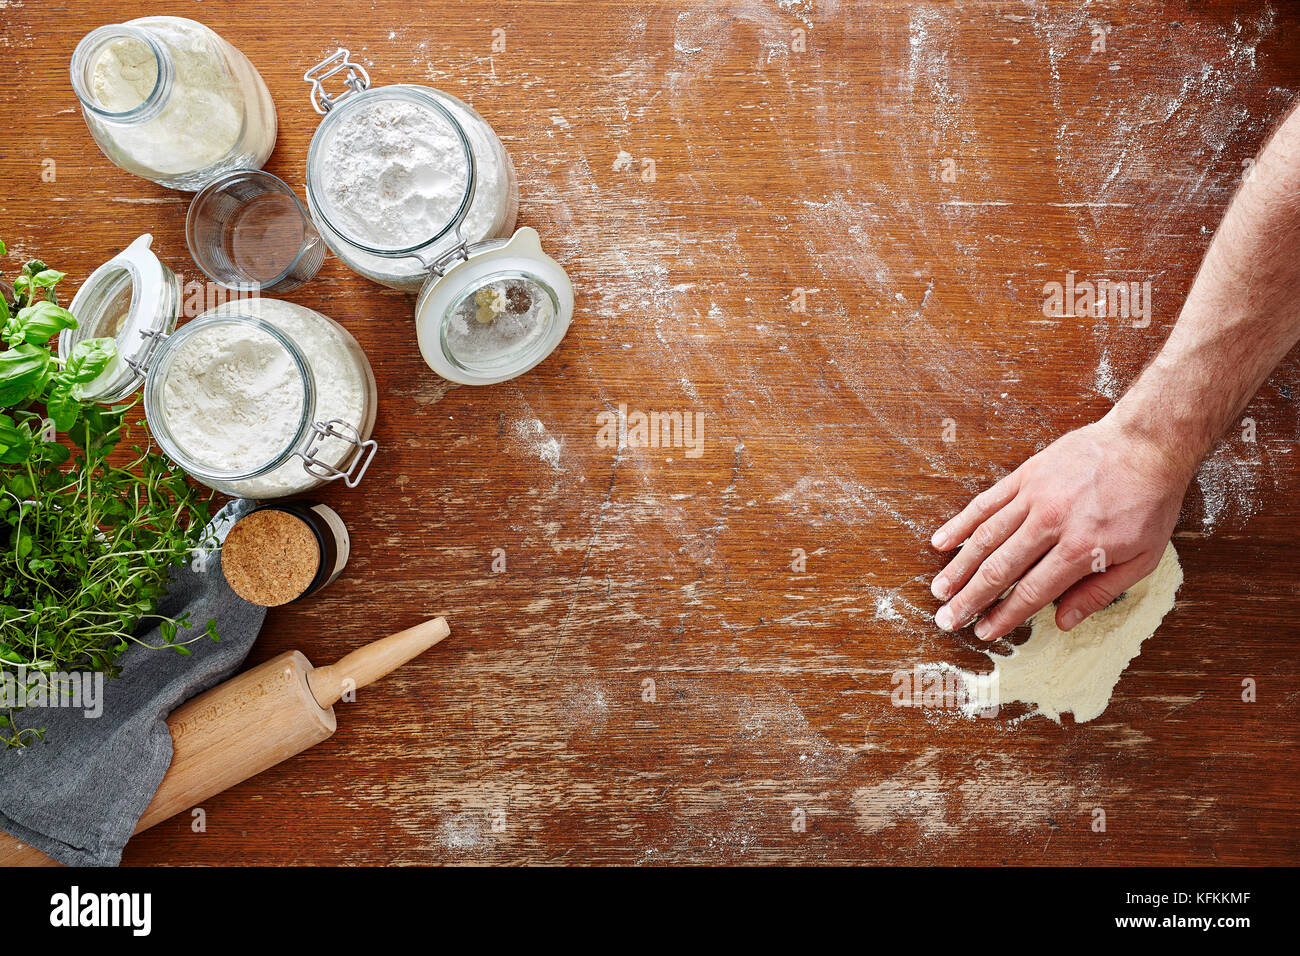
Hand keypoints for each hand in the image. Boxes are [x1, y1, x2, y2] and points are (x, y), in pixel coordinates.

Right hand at [928, 412, 1194, 639]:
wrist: (1146, 444)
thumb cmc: (1148, 504)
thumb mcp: (1142, 558)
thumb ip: (1100, 592)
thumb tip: (1064, 622)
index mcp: (1080, 548)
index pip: (1031, 591)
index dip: (1005, 615)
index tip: (984, 632)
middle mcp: (1050, 523)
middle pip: (999, 569)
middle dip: (970, 599)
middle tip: (947, 619)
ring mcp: (1034, 496)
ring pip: (986, 537)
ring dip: (959, 567)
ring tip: (939, 589)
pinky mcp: (1026, 475)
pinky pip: (986, 502)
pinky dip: (961, 524)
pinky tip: (942, 542)